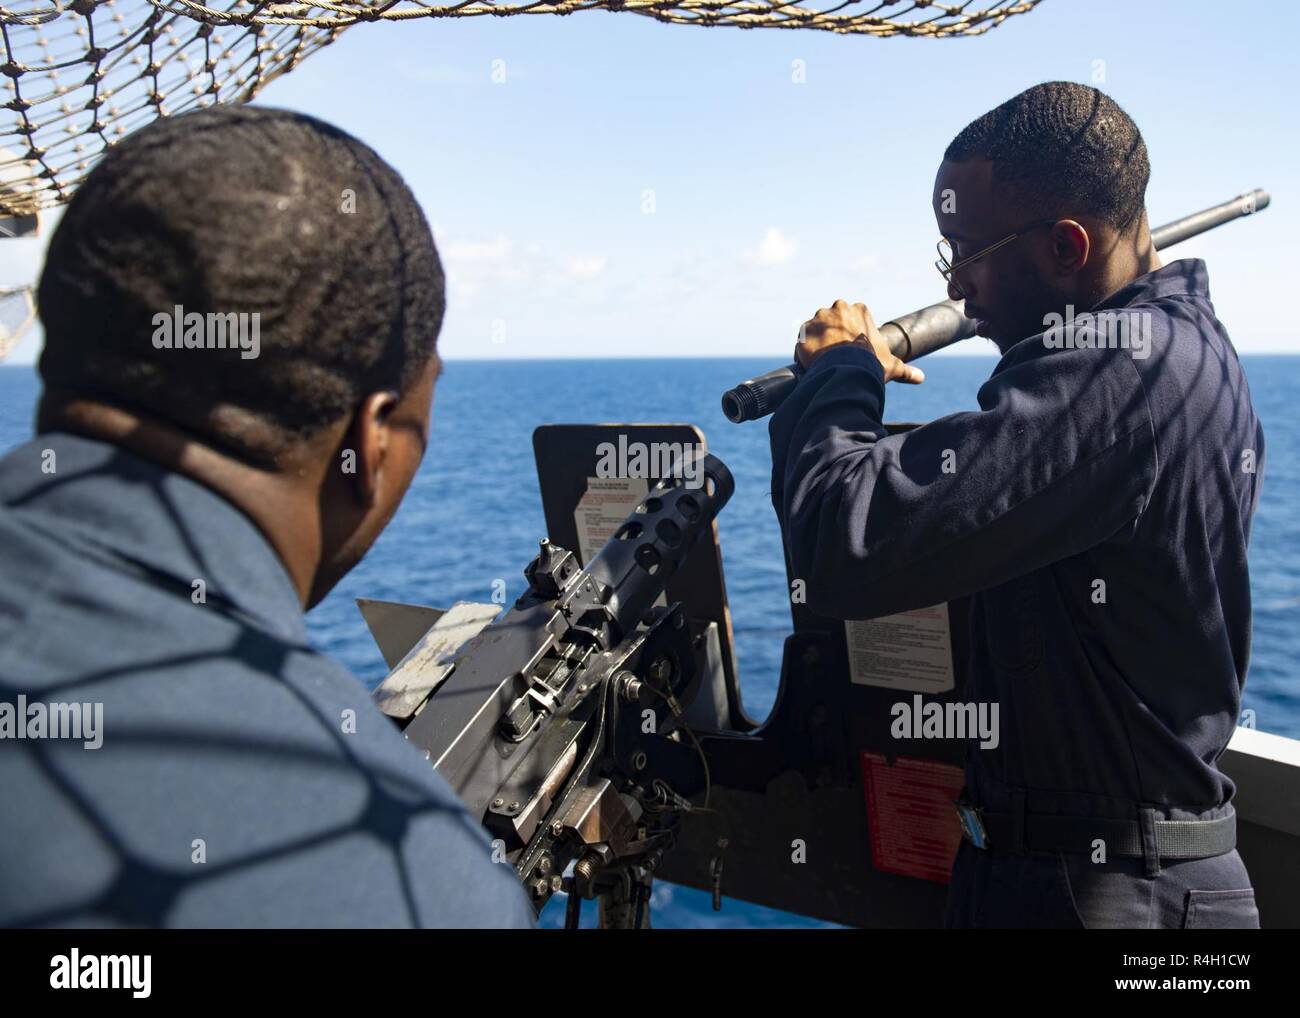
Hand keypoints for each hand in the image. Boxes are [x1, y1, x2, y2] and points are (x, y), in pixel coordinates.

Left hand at [795, 300, 924, 383]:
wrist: (845, 370)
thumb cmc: (870, 364)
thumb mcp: (891, 365)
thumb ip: (905, 370)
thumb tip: (920, 378)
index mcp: (859, 309)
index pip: (853, 317)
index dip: (852, 334)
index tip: (853, 348)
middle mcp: (837, 307)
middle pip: (833, 320)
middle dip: (834, 334)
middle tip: (838, 354)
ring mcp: (819, 317)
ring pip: (817, 328)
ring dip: (818, 340)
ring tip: (824, 360)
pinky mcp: (803, 329)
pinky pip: (802, 338)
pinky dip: (805, 348)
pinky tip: (813, 362)